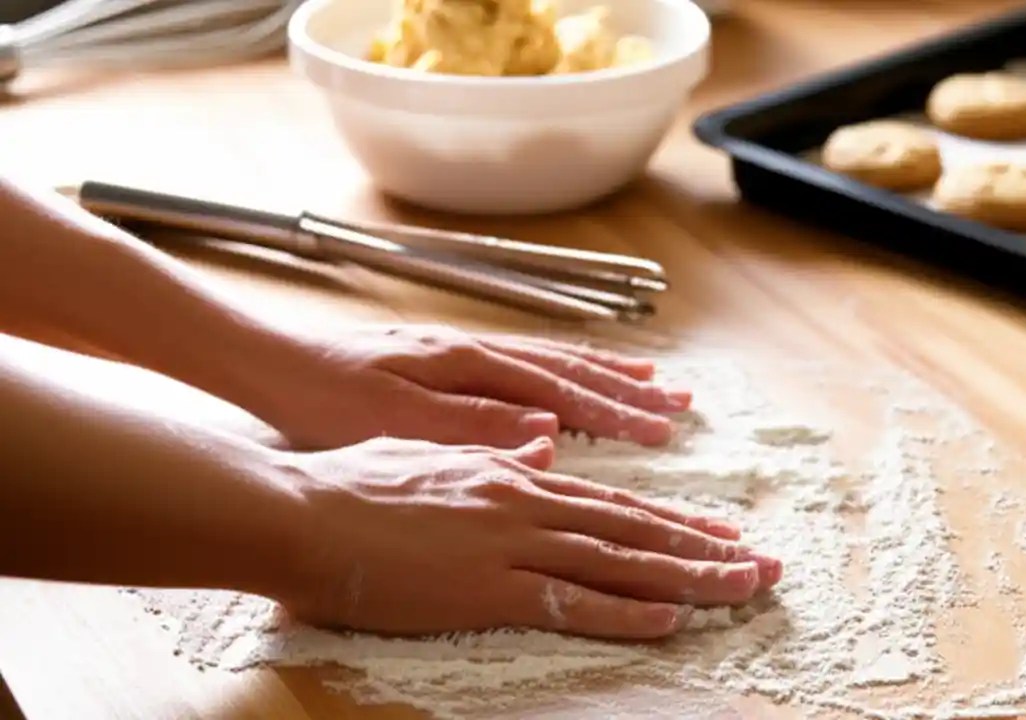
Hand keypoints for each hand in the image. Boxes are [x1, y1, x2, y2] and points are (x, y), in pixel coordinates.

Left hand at [250, 325, 690, 450]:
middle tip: (681, 406)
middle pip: (568, 367)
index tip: (662, 429)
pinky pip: (525, 361)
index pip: (559, 388)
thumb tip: (549, 428)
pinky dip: (566, 370)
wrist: (269, 363)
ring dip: (607, 375)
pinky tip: (576, 380)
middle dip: (629, 390)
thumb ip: (475, 423)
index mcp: (468, 365)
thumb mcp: (396, 421)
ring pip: (551, 360)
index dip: (615, 411)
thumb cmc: (326, 400)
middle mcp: (476, 349)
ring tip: (654, 382)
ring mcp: (464, 350)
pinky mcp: (447, 359)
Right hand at [282, 436, 782, 638]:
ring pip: (620, 560)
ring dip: (689, 575)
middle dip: (703, 546)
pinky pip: (573, 601)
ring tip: (743, 587)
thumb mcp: (430, 457)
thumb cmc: (350, 486)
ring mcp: (511, 543)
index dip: (668, 520)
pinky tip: (672, 617)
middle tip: (761, 563)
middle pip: (632, 527)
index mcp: (510, 475)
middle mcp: (525, 502)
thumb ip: (491, 458)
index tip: (715, 531)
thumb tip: (543, 453)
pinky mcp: (488, 587)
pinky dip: (628, 609)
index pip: (608, 501)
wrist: (301, 511)